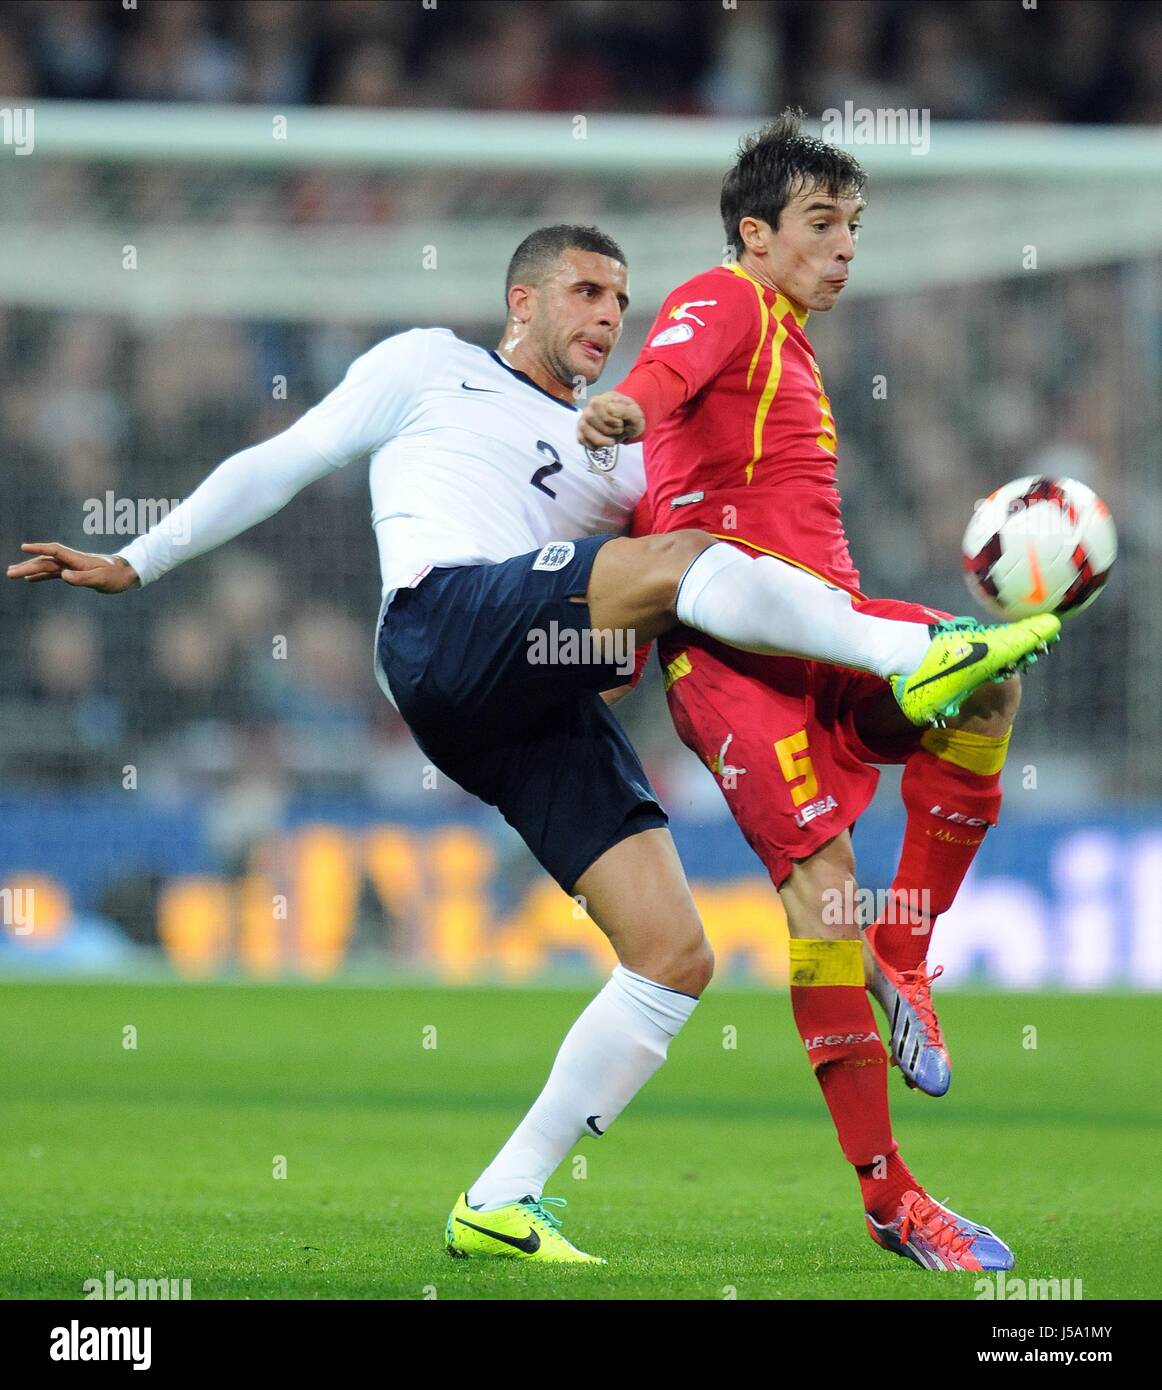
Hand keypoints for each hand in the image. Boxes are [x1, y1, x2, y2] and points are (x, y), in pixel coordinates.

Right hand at [6, 542, 139, 591]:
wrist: (127, 573)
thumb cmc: (116, 576)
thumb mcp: (101, 580)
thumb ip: (82, 579)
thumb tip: (63, 577)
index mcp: (78, 560)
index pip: (55, 551)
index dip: (39, 548)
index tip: (23, 547)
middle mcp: (72, 561)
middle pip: (45, 561)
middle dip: (27, 565)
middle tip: (9, 573)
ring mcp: (71, 566)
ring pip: (46, 567)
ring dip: (30, 569)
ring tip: (12, 573)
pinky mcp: (74, 573)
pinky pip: (53, 573)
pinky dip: (41, 576)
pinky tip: (30, 579)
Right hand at [577, 392, 645, 448]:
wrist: (629, 425)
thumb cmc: (630, 417)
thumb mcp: (635, 414)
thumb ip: (625, 410)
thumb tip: (609, 409)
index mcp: (602, 398)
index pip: (599, 406)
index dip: (612, 420)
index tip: (621, 423)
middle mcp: (590, 408)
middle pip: (590, 417)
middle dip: (608, 429)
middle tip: (618, 430)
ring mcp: (584, 420)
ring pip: (584, 429)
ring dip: (600, 440)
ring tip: (612, 441)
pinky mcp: (581, 432)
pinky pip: (581, 439)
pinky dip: (593, 446)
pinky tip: (604, 444)